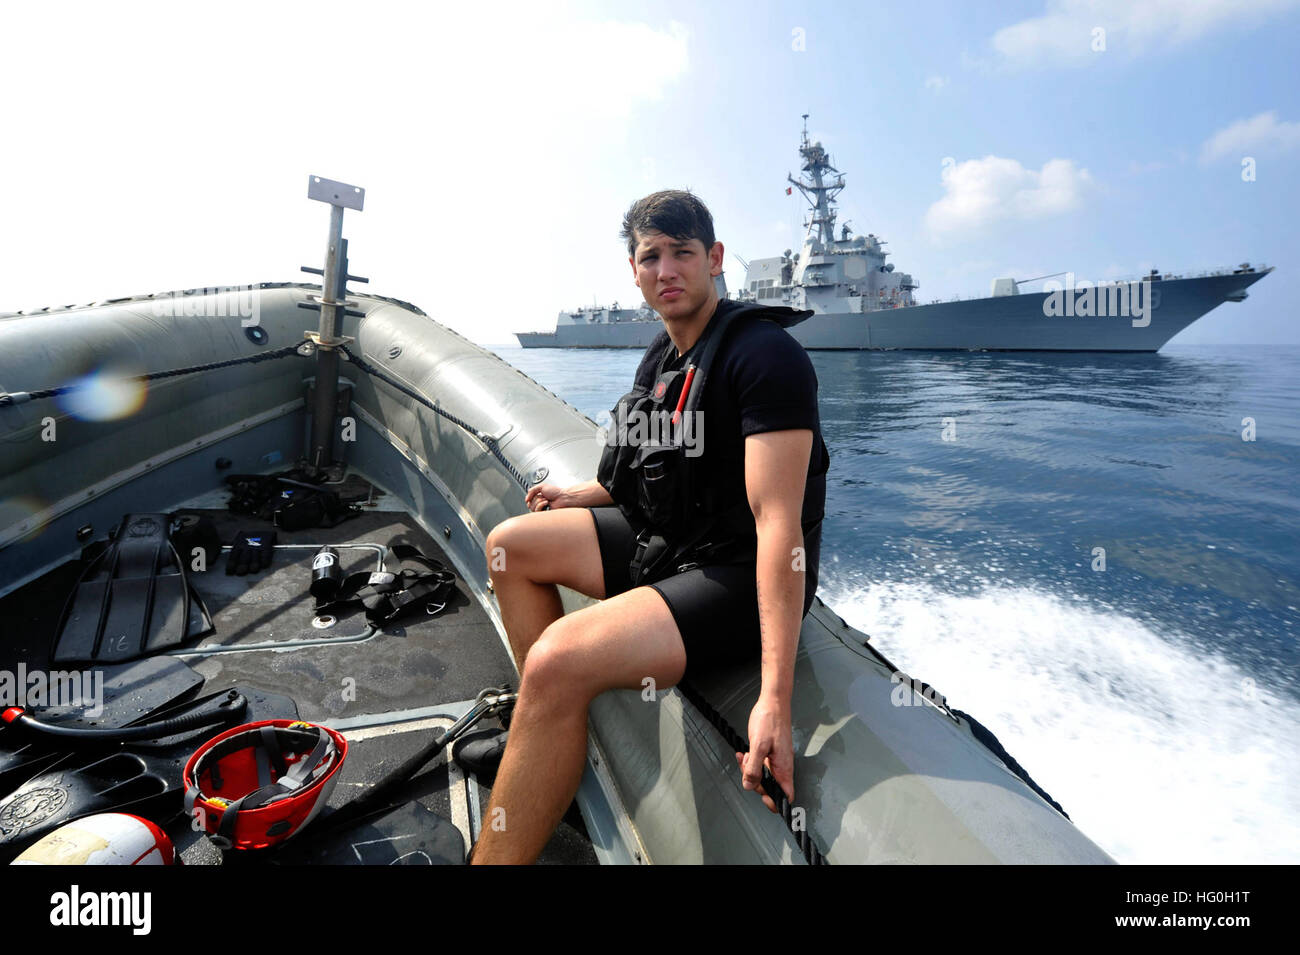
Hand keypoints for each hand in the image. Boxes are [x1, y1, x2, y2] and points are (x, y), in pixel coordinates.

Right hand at [525, 482, 568, 510]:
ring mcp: (542, 509)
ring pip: (532, 507)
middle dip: (536, 498)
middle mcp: (540, 503)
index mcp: (539, 497)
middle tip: (543, 497)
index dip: (529, 498)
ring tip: (546, 500)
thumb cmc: (556, 492)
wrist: (563, 497)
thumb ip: (532, 490)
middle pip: (529, 504)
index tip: (531, 497)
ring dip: (539, 502)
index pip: (529, 500)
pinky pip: (537, 511)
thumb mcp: (542, 486)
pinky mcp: (544, 514)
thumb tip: (526, 499)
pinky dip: (540, 505)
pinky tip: (546, 503)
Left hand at [734, 695, 793, 813]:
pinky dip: (750, 761)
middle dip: (754, 780)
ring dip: (750, 769)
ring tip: (745, 755)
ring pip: (762, 776)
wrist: (773, 702)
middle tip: (746, 766)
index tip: (761, 795)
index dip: (774, 801)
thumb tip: (750, 786)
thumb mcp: (758, 745)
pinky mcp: (770, 754)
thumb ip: (754, 768)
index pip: (785, 796)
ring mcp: (776, 760)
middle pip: (769, 787)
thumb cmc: (769, 720)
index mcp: (784, 768)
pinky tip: (745, 753)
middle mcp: (782, 767)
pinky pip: (760, 764)